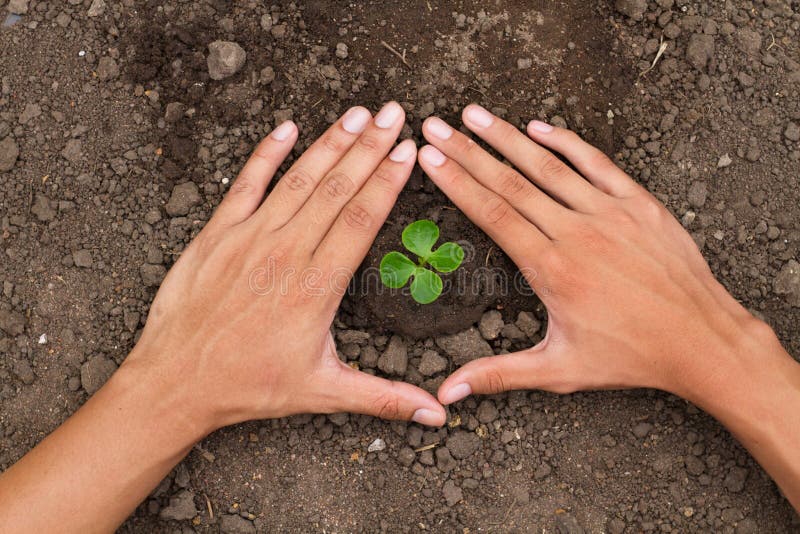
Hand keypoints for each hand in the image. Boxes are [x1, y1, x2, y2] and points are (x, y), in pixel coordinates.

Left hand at [124, 102, 445, 430]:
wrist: (176, 382)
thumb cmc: (248, 386)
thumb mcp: (323, 393)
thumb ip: (384, 398)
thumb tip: (437, 415)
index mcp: (316, 287)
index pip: (360, 219)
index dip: (386, 181)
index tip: (407, 151)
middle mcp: (285, 253)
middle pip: (335, 189)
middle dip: (369, 148)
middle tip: (394, 113)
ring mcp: (248, 239)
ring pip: (297, 180)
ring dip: (330, 144)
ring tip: (357, 114)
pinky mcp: (217, 235)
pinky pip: (245, 185)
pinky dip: (266, 155)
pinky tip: (286, 128)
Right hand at [417, 105, 776, 403]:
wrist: (701, 340)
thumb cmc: (630, 357)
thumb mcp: (559, 372)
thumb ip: (499, 375)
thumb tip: (447, 394)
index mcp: (552, 268)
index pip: (493, 214)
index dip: (458, 182)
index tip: (432, 157)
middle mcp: (577, 232)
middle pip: (511, 182)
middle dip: (468, 152)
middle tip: (437, 126)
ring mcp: (610, 213)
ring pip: (549, 166)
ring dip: (507, 137)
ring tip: (474, 115)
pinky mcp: (639, 204)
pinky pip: (596, 163)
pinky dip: (566, 142)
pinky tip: (538, 127)